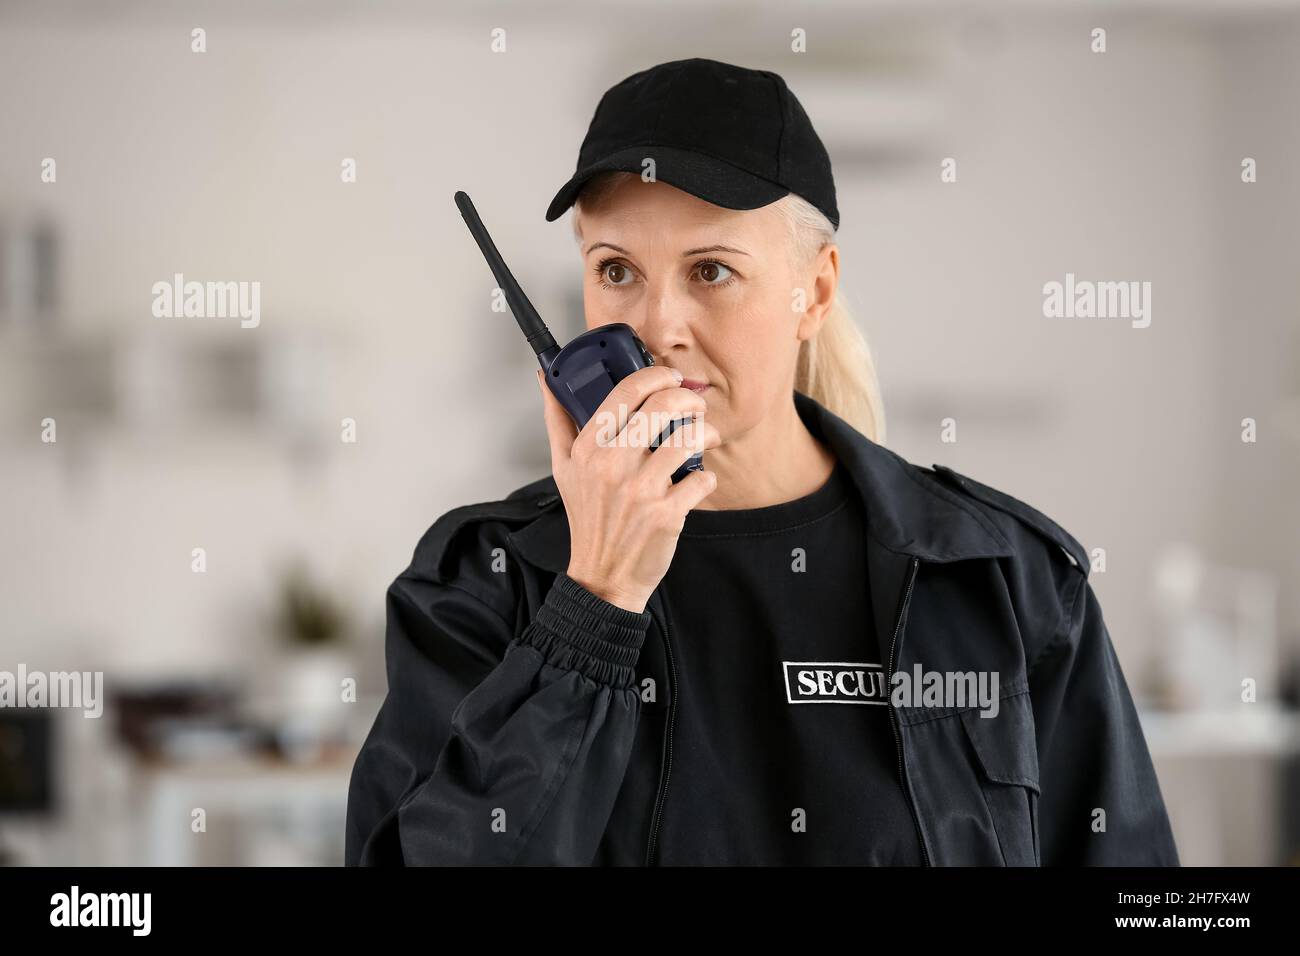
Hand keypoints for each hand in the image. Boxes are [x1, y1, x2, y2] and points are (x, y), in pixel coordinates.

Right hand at [536, 364, 720, 612]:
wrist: (602, 577)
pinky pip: (702, 479)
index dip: (655, 376)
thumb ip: (558, 420)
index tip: (668, 378)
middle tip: (695, 406)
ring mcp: (641, 490)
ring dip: (706, 433)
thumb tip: (547, 379)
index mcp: (588, 449)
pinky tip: (699, 480)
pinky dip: (706, 477)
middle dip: (688, 399)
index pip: (626, 392)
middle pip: (662, 407)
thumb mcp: (563, 468)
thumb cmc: (588, 519)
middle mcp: (612, 465)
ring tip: (706, 437)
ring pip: (689, 438)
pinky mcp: (666, 514)